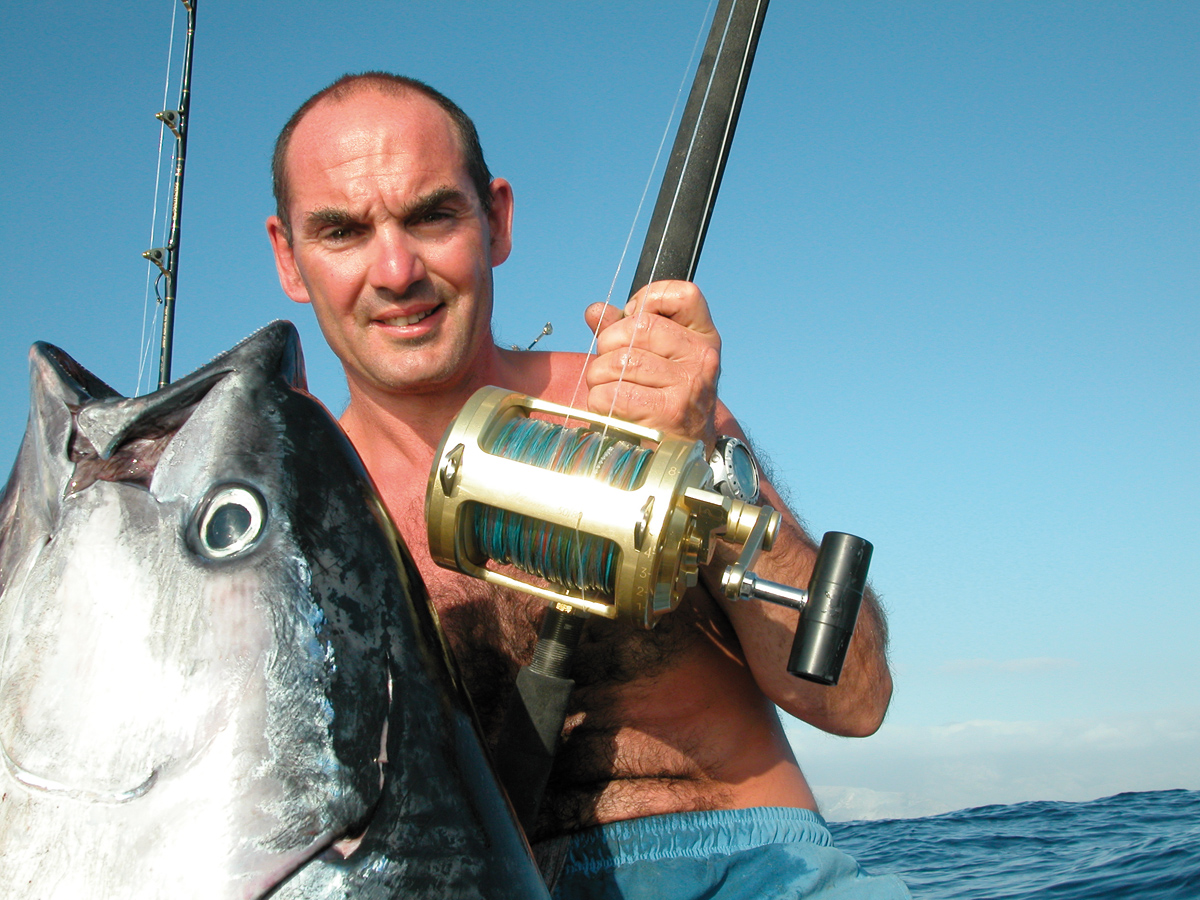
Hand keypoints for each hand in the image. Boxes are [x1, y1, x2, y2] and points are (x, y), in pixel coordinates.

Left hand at [583, 281, 721, 448]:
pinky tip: (609, 408)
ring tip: (606, 388)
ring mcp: (689, 383)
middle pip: (639, 326)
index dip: (647, 299)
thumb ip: (625, 330)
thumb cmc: (666, 398)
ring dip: (598, 376)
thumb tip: (595, 310)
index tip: (633, 319)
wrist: (685, 451)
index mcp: (703, 336)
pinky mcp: (670, 411)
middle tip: (608, 365)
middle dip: (608, 344)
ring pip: (620, 361)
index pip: (682, 293)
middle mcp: (701, 356)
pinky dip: (599, 400)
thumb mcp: (656, 357)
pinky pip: (614, 393)